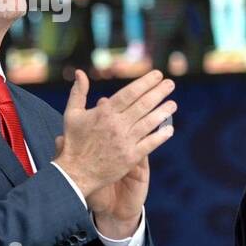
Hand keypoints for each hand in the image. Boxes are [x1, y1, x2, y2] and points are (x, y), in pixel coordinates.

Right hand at [52, 69, 175, 198]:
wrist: (75, 173)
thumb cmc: (74, 142)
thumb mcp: (72, 114)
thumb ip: (78, 92)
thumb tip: (80, 72)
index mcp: (104, 112)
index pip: (130, 93)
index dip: (145, 82)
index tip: (157, 75)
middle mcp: (117, 125)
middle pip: (143, 105)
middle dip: (159, 92)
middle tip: (170, 84)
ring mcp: (125, 141)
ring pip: (149, 123)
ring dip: (163, 112)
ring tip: (173, 104)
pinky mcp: (130, 158)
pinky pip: (150, 144)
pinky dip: (161, 136)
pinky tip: (170, 129)